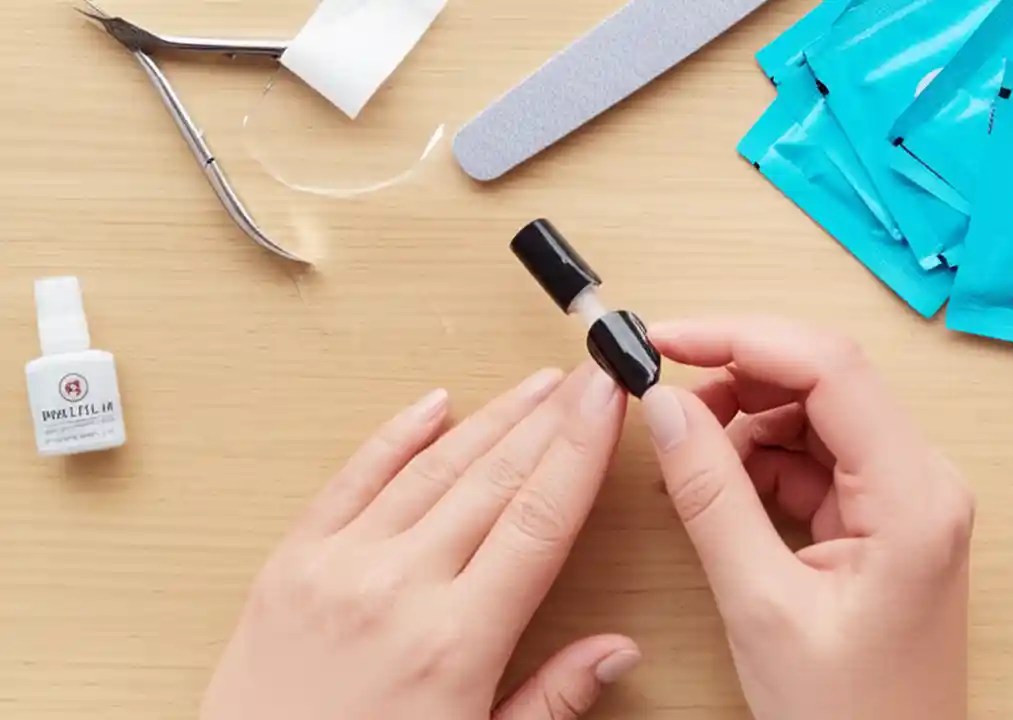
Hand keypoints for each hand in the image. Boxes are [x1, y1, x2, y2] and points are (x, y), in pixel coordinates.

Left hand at [202, 363, 638, 719]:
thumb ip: (553, 699)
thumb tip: (620, 649)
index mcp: (456, 642)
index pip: (540, 519)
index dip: (581, 450)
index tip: (610, 400)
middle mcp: (398, 588)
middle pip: (495, 480)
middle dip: (551, 418)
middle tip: (588, 374)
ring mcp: (338, 566)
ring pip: (432, 469)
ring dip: (492, 418)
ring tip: (537, 385)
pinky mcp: (289, 563)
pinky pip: (351, 479)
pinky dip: (396, 436)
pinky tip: (434, 404)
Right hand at [640, 318, 973, 719]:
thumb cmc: (848, 716)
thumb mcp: (762, 606)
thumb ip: (711, 496)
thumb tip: (665, 408)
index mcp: (913, 496)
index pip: (829, 367)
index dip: (740, 336)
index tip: (666, 339)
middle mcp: (922, 481)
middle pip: (823, 380)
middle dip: (736, 377)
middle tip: (661, 396)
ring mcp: (904, 498)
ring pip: (813, 415)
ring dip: (742, 422)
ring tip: (685, 462)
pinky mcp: (881, 518)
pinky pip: (813, 458)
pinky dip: (757, 462)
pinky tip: (715, 489)